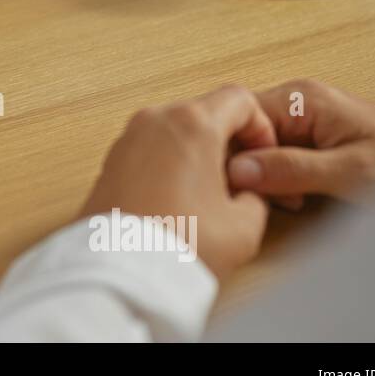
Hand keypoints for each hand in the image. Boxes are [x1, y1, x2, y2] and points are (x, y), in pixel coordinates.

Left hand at [81, 85, 276, 278]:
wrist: (118, 275)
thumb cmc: (176, 247)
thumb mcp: (244, 226)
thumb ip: (257, 196)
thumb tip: (250, 192)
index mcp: (191, 123)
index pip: (239, 99)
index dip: (261, 128)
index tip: (265, 159)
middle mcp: (154, 120)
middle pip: (205, 113)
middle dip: (229, 144)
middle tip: (243, 182)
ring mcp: (127, 140)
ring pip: (176, 132)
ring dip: (198, 155)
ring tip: (211, 198)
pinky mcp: (110, 162)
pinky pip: (150, 151)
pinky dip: (170, 166)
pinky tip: (179, 204)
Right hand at [228, 79, 374, 201]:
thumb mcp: (348, 172)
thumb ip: (290, 169)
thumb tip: (236, 169)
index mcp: (301, 98)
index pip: (236, 115)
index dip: (230, 151)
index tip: (241, 184)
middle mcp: (296, 101)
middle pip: (242, 131)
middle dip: (248, 167)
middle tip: (272, 196)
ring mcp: (301, 118)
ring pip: (256, 146)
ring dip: (263, 176)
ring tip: (290, 199)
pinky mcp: (308, 138)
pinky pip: (273, 155)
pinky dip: (278, 179)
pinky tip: (295, 197)